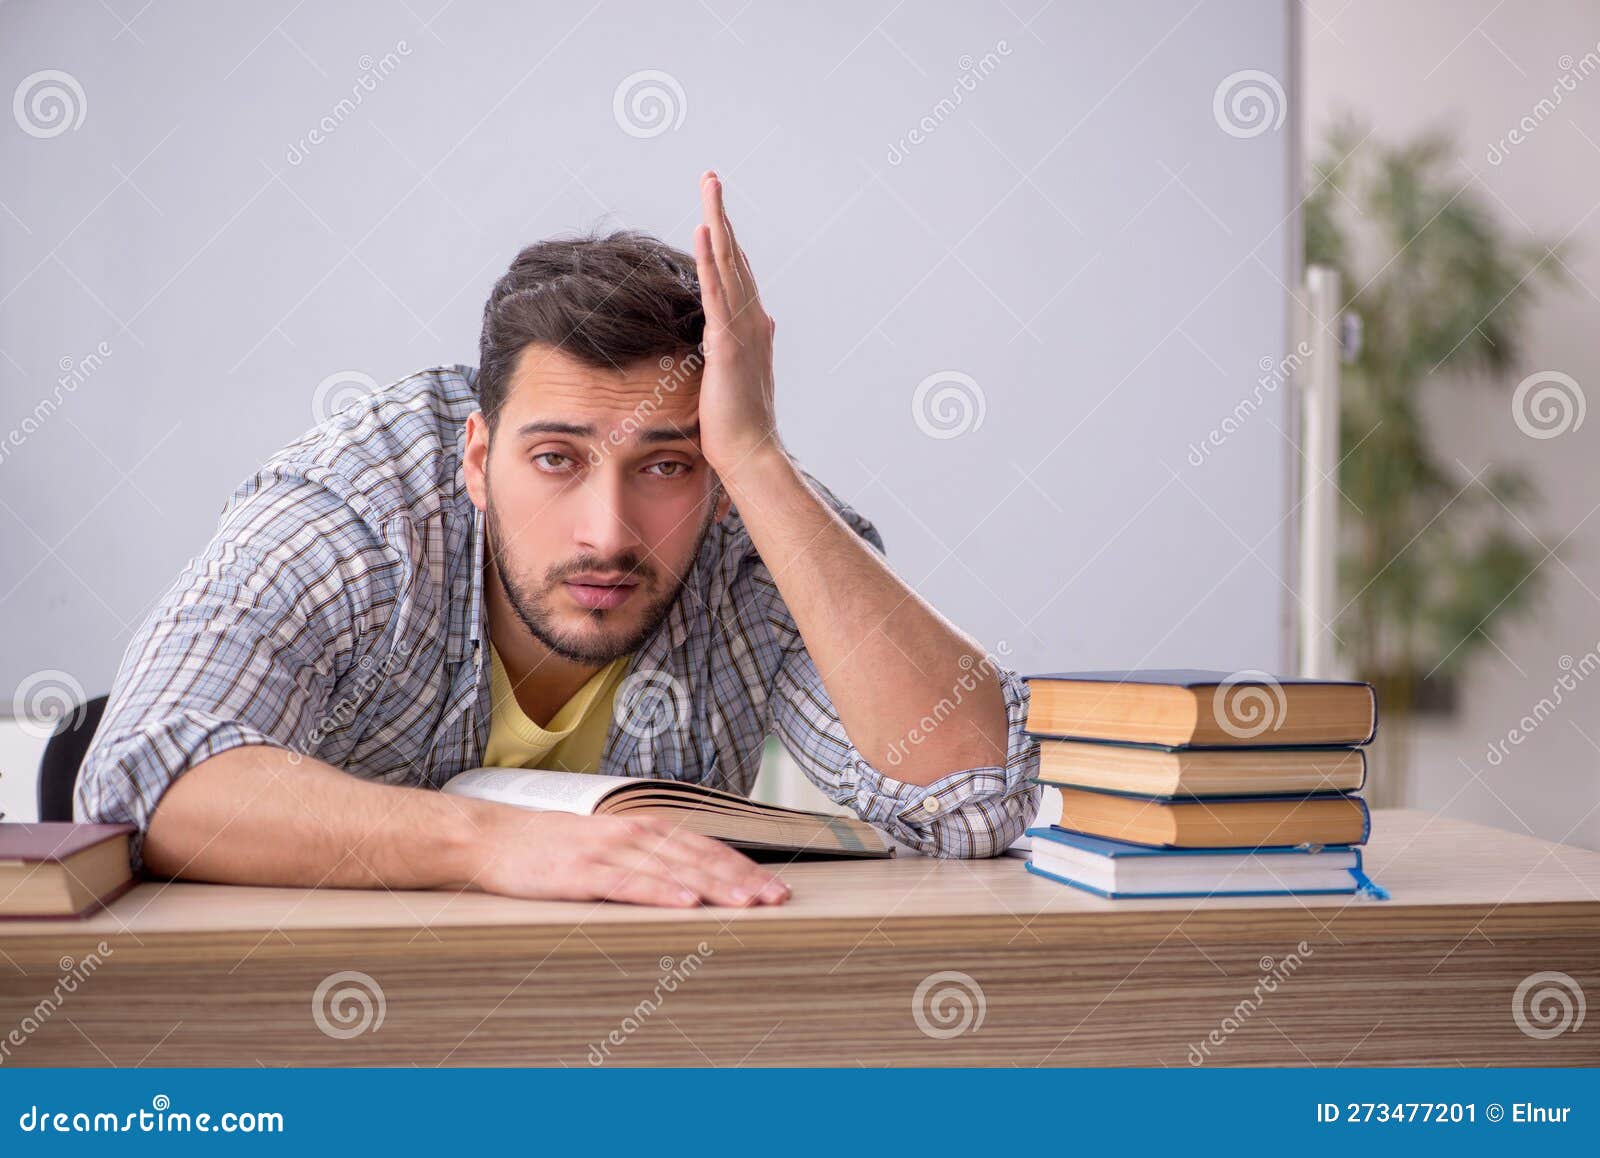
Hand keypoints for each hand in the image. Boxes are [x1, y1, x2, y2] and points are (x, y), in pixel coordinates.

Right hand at [468, 805, 790, 906]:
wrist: (492, 838)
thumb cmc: (554, 847)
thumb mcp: (609, 845)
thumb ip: (648, 857)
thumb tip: (694, 881)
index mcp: (644, 828)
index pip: (705, 848)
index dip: (743, 868)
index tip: (777, 888)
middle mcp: (633, 834)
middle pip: (699, 857)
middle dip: (742, 879)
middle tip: (778, 900)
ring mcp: (607, 851)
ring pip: (672, 869)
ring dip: (714, 886)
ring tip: (748, 903)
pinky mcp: (581, 871)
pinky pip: (628, 883)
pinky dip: (660, 891)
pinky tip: (686, 902)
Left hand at [693, 170, 781, 476]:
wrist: (749, 452)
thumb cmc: (740, 423)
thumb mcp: (744, 374)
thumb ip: (751, 343)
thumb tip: (766, 320)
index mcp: (750, 326)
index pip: (736, 272)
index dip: (726, 238)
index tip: (715, 208)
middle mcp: (750, 320)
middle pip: (733, 255)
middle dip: (721, 214)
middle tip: (710, 177)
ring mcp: (741, 329)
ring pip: (728, 264)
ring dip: (718, 222)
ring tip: (709, 187)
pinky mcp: (726, 343)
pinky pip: (717, 293)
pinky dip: (710, 261)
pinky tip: (704, 231)